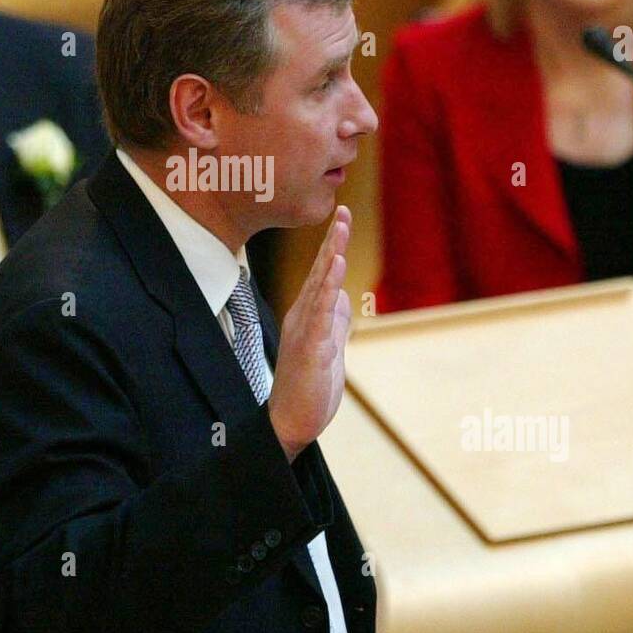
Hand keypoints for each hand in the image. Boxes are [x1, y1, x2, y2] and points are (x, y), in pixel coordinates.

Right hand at [268, 205, 351, 460]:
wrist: (289, 421)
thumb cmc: (308, 386)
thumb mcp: (328, 345)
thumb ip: (334, 320)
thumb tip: (344, 295)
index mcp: (309, 314)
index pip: (322, 273)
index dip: (333, 244)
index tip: (342, 216)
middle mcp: (303, 316)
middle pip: (320, 272)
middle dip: (332, 241)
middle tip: (341, 211)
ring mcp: (305, 331)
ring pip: (319, 287)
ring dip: (330, 258)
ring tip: (339, 232)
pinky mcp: (310, 348)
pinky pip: (321, 315)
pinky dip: (328, 291)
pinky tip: (336, 272)